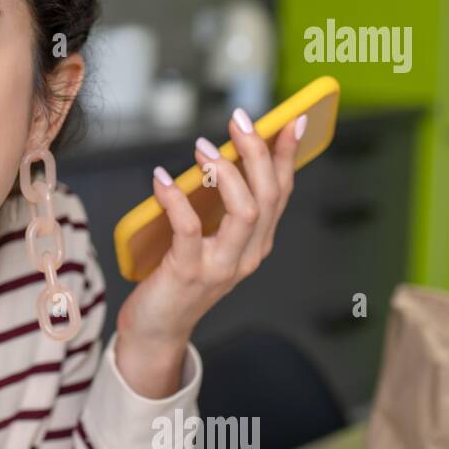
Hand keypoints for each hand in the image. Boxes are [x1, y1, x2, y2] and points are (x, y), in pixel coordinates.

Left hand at [113, 109, 304, 398]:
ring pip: (245, 211)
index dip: (287, 156)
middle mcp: (248, 255)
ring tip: (203, 146)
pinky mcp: (189, 273)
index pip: (281, 192)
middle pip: (268, 195)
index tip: (290, 120)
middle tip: (239, 119)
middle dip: (258, 152)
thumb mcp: (209, 240)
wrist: (157, 329)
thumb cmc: (179, 278)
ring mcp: (221, 266)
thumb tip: (218, 156)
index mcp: (257, 244)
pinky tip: (161, 178)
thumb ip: (218, 207)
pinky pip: (188, 228)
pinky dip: (176, 199)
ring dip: (227, 173)